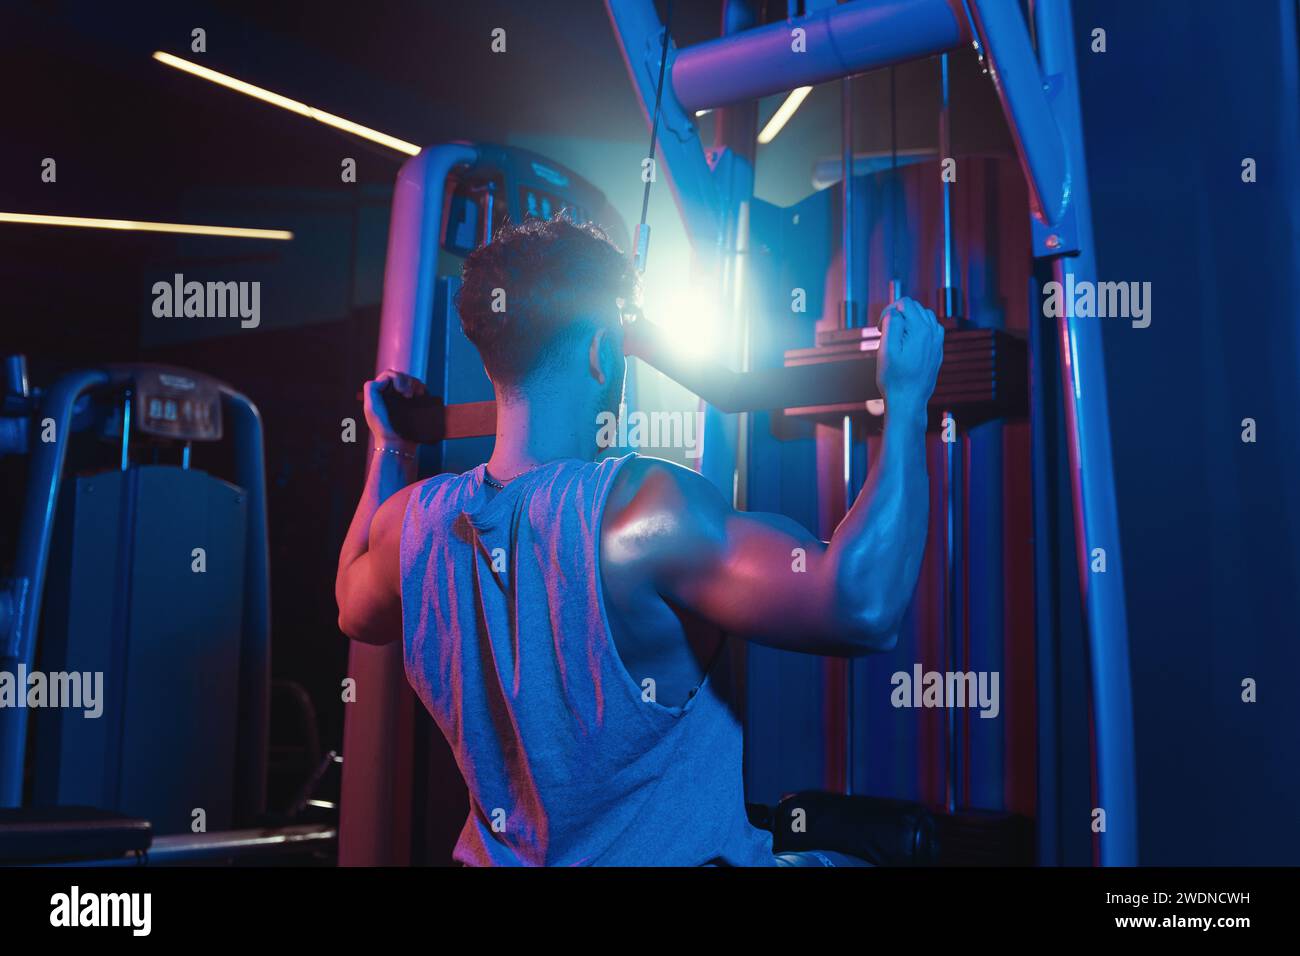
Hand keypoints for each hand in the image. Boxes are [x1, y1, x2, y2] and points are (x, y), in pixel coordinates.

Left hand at [364, 369, 425, 450]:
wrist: (397, 444)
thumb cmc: (383, 428)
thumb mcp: (370, 407)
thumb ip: (371, 388)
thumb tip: (386, 379)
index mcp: (381, 392)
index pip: (390, 374)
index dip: (397, 379)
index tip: (401, 391)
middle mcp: (392, 394)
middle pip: (403, 376)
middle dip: (407, 382)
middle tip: (408, 396)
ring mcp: (404, 399)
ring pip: (413, 381)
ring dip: (416, 386)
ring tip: (415, 397)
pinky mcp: (415, 405)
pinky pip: (421, 390)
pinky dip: (423, 390)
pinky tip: (421, 397)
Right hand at [875, 297, 943, 420]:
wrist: (908, 402)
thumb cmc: (894, 378)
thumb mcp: (886, 349)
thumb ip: (891, 324)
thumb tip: (895, 311)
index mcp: (921, 329)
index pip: (904, 303)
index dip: (887, 312)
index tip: (880, 331)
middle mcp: (933, 332)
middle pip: (915, 308)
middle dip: (898, 315)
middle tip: (885, 335)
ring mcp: (937, 342)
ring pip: (924, 316)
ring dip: (908, 322)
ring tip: (896, 339)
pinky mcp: (937, 350)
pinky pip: (930, 330)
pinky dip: (918, 331)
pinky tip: (908, 344)